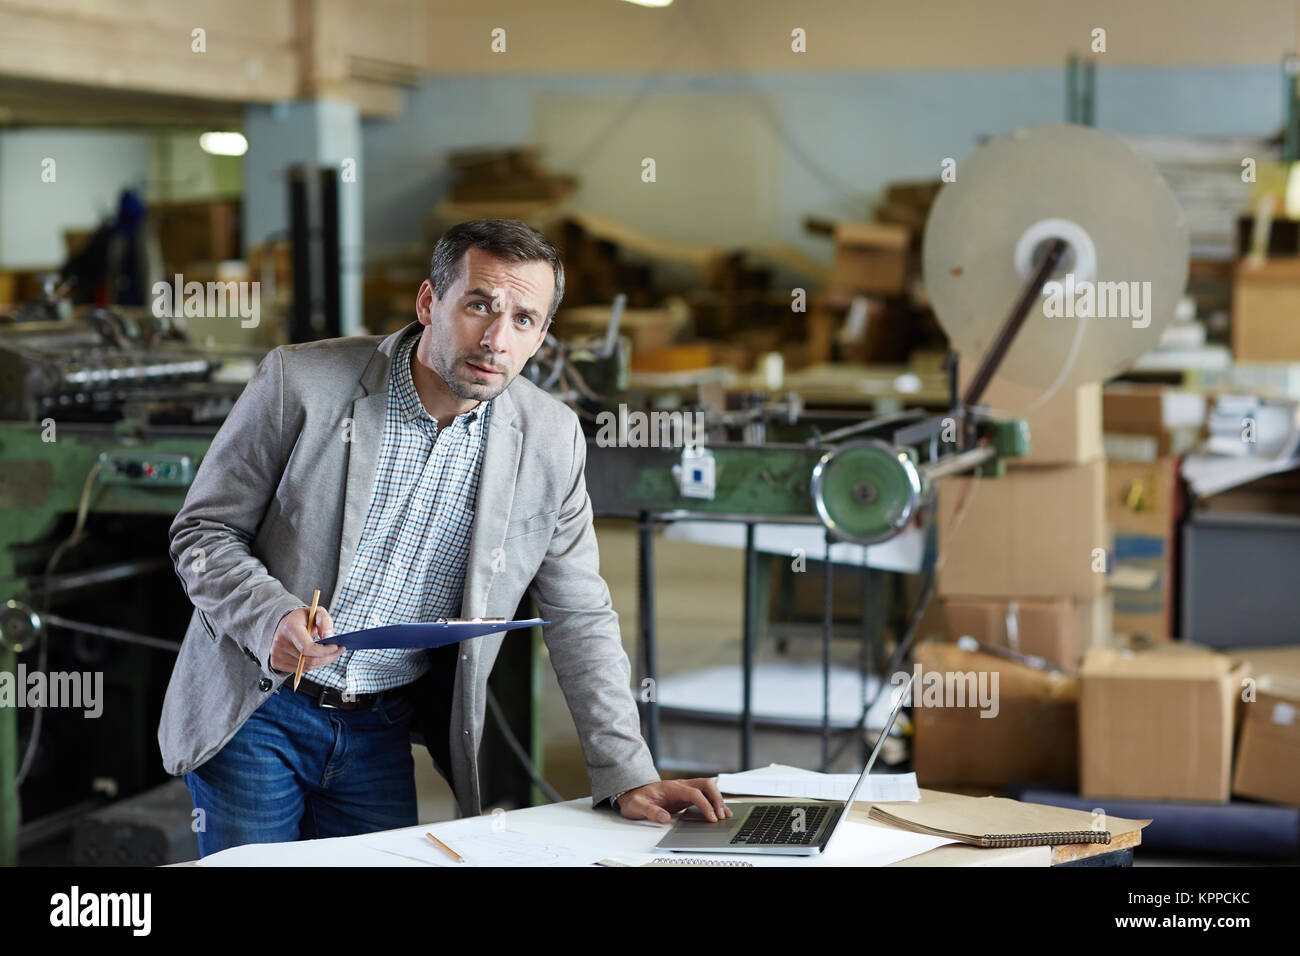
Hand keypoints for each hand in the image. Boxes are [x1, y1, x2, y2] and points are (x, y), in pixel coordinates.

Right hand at [270, 606, 340, 673]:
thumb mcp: (317, 612)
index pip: (307, 648)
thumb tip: (329, 638)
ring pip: (307, 667)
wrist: (285, 624)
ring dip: (322, 662)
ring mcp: (276, 654)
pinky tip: (317, 656)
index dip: (324, 650)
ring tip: (330, 653)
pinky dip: (313, 665)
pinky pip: (300, 670)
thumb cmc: (303, 618)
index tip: (336, 646)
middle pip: (309, 660)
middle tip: (339, 651)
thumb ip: (325, 621)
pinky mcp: (276, 662)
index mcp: (289, 627)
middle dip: (328, 657)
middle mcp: (280, 642)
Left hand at [616, 777, 732, 824]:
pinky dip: (714, 802)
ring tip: (726, 814)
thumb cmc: (635, 799)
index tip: (711, 817)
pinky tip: (719, 811)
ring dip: (718, 799)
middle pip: (705, 784)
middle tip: (722, 815)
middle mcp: (680, 786)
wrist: (632, 794)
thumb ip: (650, 811)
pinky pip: (704, 795)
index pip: (694, 793)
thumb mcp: (637, 806)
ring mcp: (684, 790)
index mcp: (671, 787)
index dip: (705, 804)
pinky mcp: (685, 796)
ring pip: (707, 788)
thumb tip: (664, 818)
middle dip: (717, 798)